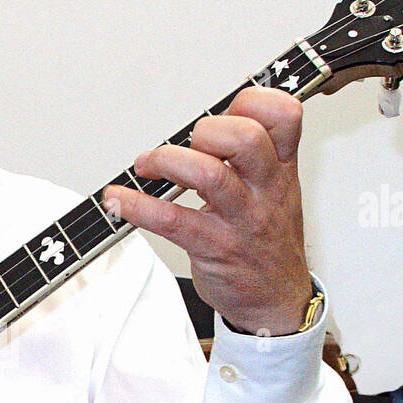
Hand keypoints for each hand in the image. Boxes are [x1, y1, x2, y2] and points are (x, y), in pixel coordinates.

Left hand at [104, 87, 313, 335]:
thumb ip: (253, 155)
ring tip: (147, 165)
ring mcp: (241, 220)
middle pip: (246, 138)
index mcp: (281, 169)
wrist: (277, 300)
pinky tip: (118, 200)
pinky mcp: (214, 248)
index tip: (225, 108)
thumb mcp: (277, 191)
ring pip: (208, 175)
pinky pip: (172, 220)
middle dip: (206, 130)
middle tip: (186, 143)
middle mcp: (265, 190)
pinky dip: (136, 206)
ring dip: (167, 161)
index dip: (253, 101)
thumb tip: (209, 123)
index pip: (283, 115)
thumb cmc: (269, 242)